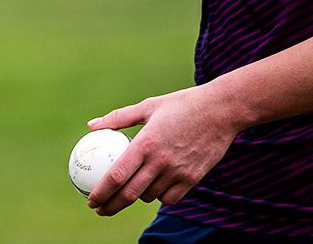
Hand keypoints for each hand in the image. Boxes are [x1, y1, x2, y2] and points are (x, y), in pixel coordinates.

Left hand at [85, 84, 241, 216]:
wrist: (222, 109)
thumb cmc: (183, 104)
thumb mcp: (149, 105)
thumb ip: (118, 118)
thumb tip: (92, 126)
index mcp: (146, 142)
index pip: (116, 175)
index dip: (100, 192)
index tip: (90, 200)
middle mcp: (160, 160)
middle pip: (129, 194)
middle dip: (110, 206)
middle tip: (100, 209)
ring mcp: (177, 171)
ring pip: (149, 197)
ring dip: (136, 197)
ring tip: (129, 191)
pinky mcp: (192, 177)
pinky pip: (169, 197)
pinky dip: (159, 196)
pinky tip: (155, 188)